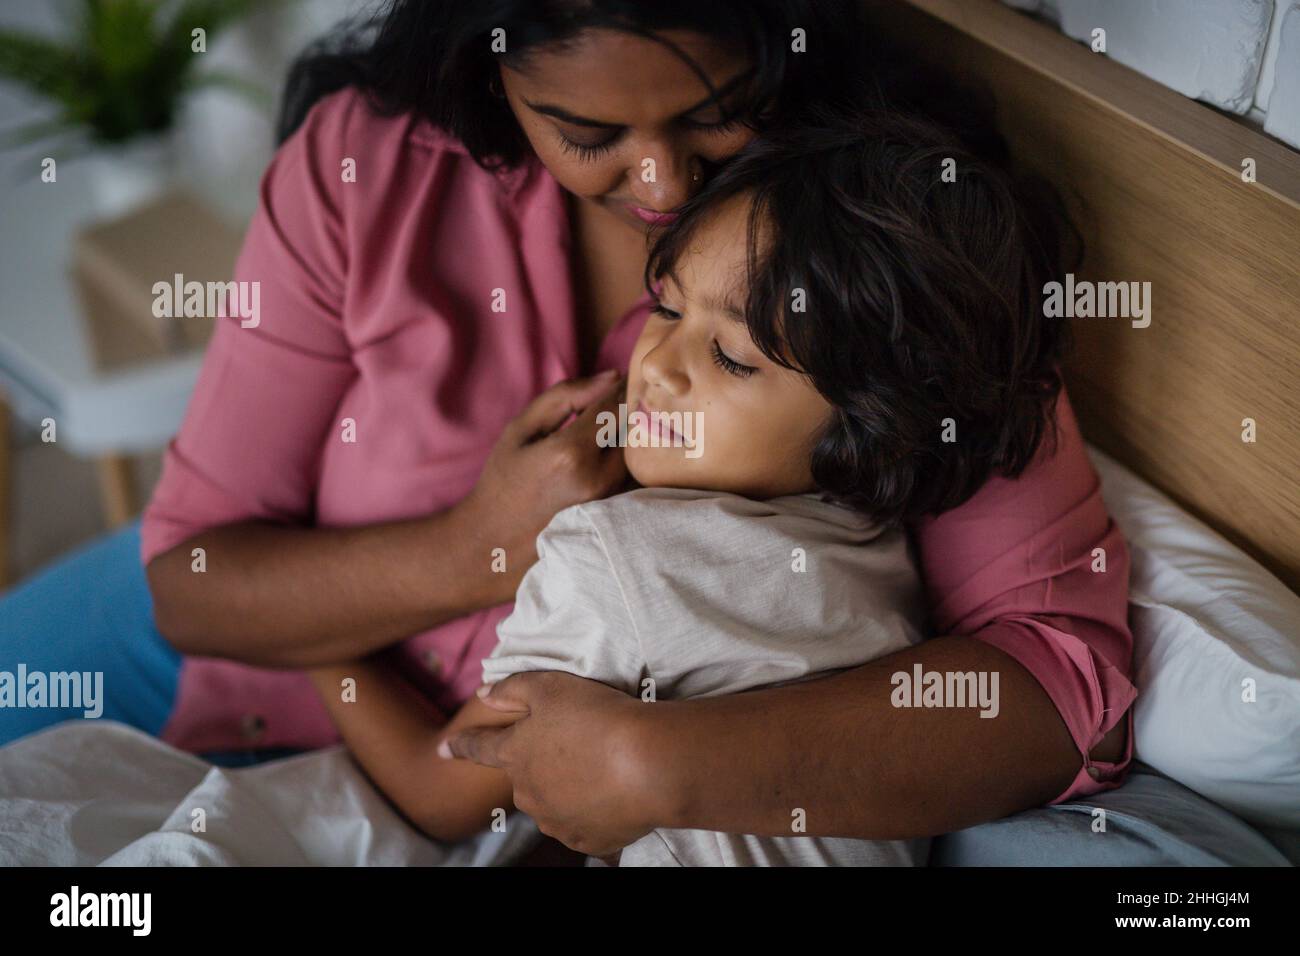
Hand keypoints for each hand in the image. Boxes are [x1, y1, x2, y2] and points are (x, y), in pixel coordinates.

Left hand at [441, 672, 657, 856]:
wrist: (648, 765)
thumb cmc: (598, 717)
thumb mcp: (550, 686)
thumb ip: (512, 689)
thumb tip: (483, 694)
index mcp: (516, 754)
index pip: (479, 747)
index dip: (461, 745)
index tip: (443, 748)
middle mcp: (528, 793)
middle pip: (524, 777)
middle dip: (540, 764)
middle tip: (576, 745)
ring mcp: (556, 821)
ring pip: (553, 803)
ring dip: (568, 789)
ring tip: (603, 767)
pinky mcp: (588, 841)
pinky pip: (584, 825)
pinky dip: (594, 811)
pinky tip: (614, 795)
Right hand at [456, 371, 627, 603]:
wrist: (495, 542)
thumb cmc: (504, 480)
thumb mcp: (522, 429)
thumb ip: (566, 397)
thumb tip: (612, 377)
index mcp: (570, 453)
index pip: (614, 405)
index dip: (617, 389)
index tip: (614, 381)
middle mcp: (597, 478)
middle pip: (631, 430)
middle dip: (623, 415)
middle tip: (603, 414)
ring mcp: (609, 501)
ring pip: (634, 455)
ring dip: (623, 441)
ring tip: (596, 442)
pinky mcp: (615, 516)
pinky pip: (630, 478)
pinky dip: (620, 465)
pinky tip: (598, 466)